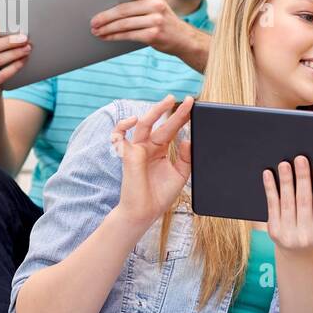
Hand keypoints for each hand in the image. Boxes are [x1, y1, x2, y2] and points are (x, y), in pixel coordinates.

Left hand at [92, 0, 194, 54]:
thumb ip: (138, 2)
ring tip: (96, 30)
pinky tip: (106, 37)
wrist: (183, 38)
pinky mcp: (153, 35)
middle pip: (124, 9)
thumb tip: (107, 5)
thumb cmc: (162, 20)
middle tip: (93, 21)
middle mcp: (157, 5)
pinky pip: (128, 35)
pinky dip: (114, 37)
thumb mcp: (155, 6)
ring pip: (124, 24)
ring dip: (107, 28)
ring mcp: (156, 20)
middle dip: (105, 16)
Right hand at [112, 94, 193, 228]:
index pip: (172, 130)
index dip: (181, 118)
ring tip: (168, 101)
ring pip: (143, 125)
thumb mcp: (180, 175)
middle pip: (161, 124)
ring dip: (155, 111)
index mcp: (160, 150)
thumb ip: (185, 157)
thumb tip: (188, 139)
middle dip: (172, 111)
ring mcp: (137, 150)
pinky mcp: (128, 155)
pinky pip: (119, 137)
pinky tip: (132, 120)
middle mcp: (148, 148)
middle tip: (184, 99)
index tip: (193, 106)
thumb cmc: (159, 196)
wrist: (144, 212)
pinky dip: (122, 127)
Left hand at [262, 155, 312, 254]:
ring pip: (287, 202)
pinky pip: (272, 207)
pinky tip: (269, 175)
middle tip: (301, 158)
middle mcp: (306, 236)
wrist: (299, 255)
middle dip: (302, 178)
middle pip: (304, 201)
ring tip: (285, 163)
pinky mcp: (274, 232)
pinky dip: (270, 189)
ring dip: (286, 181)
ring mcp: (288, 235)